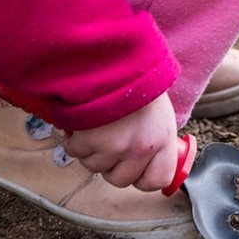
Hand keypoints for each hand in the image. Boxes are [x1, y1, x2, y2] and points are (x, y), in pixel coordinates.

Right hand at [62, 92, 178, 190]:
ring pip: (94, 167)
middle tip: (110, 141)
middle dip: (111, 164)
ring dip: (91, 150)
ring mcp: (115, 146)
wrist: (113, 58)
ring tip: (98, 125)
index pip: (158, 180)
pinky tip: (83, 122)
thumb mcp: (159, 113)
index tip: (135, 168)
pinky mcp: (90, 139)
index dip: (143, 178)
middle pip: (120, 180)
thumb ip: (156, 141)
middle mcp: (142, 147)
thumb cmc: (136, 82)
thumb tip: (151, 168)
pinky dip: (74, 139)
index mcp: (163, 139)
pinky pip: (75, 152)